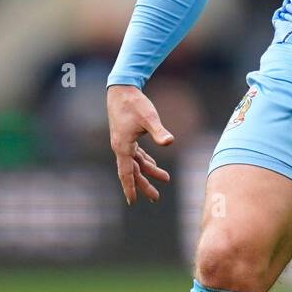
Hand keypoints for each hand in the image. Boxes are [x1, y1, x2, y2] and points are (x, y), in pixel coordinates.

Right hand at [107, 85, 173, 203]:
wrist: (122, 89)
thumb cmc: (135, 103)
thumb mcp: (149, 118)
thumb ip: (159, 132)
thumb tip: (170, 142)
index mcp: (123, 147)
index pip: (127, 173)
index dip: (130, 188)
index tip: (133, 201)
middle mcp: (121, 147)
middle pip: (133, 172)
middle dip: (144, 184)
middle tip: (156, 197)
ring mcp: (123, 142)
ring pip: (136, 163)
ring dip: (149, 171)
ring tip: (165, 179)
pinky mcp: (127, 136)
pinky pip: (136, 154)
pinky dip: (145, 161)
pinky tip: (154, 164)